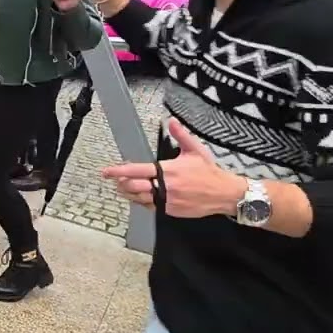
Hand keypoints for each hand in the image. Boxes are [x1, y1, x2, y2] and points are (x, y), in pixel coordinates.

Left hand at [101, 118, 246, 217]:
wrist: (225, 194)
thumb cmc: (209, 172)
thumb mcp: (195, 150)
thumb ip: (181, 135)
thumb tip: (171, 121)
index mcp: (168, 170)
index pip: (137, 170)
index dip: (119, 171)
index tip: (107, 171)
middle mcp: (165, 186)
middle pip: (133, 186)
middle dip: (121, 183)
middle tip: (115, 180)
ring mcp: (168, 200)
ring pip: (140, 199)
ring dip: (129, 194)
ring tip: (123, 188)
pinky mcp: (171, 211)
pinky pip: (151, 207)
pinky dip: (142, 202)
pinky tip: (140, 196)